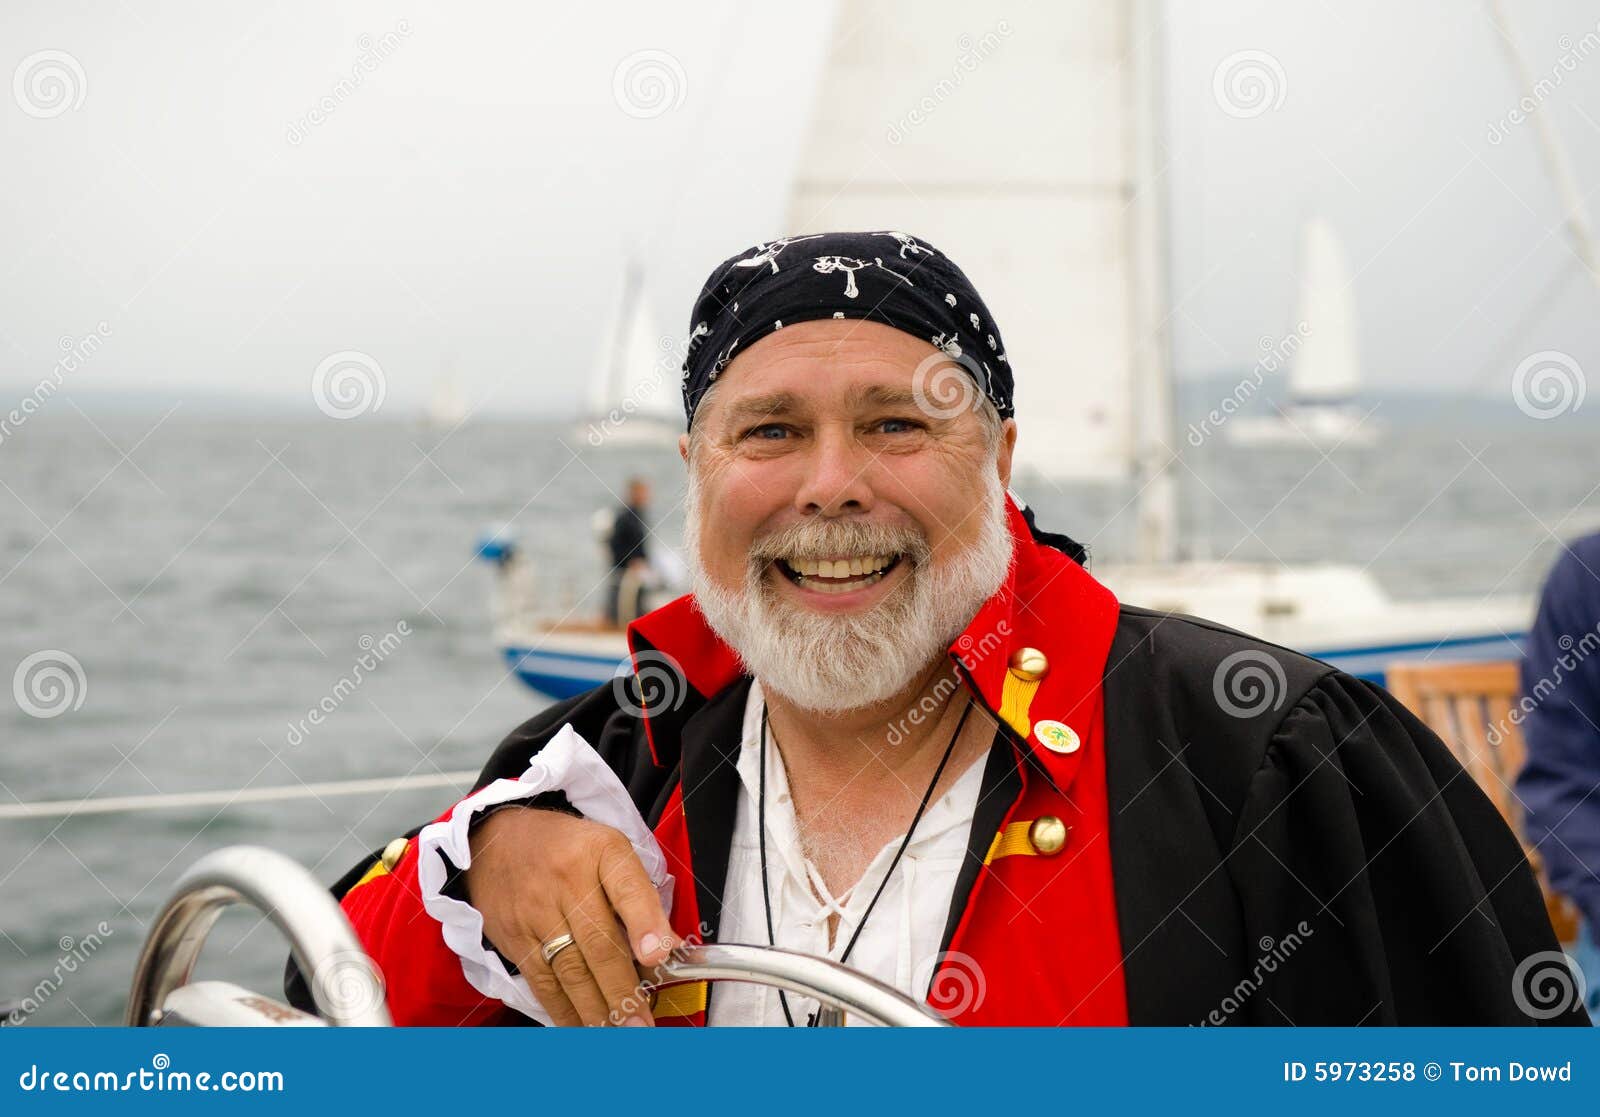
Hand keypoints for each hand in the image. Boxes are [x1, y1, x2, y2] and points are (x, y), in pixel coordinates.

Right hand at [465, 806, 674, 1025]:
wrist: (495, 840)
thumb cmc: (564, 848)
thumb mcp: (609, 851)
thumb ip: (639, 896)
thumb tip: (667, 947)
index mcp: (600, 851)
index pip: (627, 886)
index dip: (645, 922)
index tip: (659, 955)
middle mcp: (566, 880)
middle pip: (597, 942)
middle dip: (623, 989)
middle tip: (643, 1022)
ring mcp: (535, 911)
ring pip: (569, 970)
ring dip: (597, 1009)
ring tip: (620, 1033)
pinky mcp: (514, 937)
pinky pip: (543, 982)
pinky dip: (565, 1011)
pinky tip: (584, 1027)